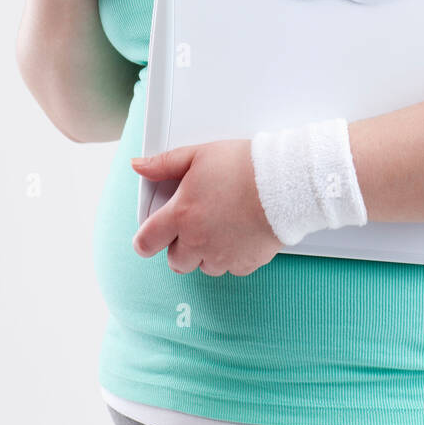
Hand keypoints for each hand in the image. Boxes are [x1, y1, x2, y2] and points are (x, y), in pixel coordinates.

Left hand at [130, 139, 281, 276]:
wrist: (284, 182)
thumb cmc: (244, 166)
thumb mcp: (198, 155)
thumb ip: (164, 163)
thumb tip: (139, 165)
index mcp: (181, 215)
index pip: (146, 242)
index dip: (144, 241)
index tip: (150, 236)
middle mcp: (198, 241)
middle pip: (175, 262)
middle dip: (180, 247)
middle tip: (194, 226)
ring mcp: (222, 255)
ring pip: (204, 267)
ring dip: (206, 253)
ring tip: (221, 227)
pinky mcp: (246, 263)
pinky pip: (231, 269)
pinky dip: (232, 257)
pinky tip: (239, 235)